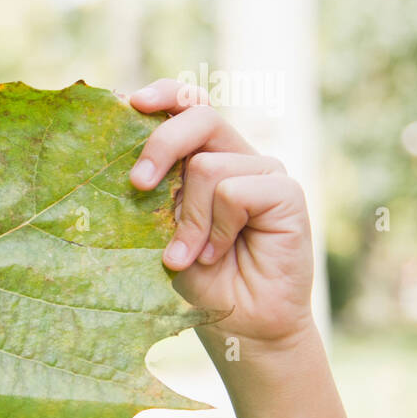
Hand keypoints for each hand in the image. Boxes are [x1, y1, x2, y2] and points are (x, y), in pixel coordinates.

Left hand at [127, 78, 313, 347]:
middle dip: (160, 145)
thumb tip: (129, 165)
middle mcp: (235, 157)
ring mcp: (263, 173)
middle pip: (198, 117)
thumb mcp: (160, 230)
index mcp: (202, 157)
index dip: (165, 94)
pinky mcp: (286, 193)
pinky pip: (236, 193)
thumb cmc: (194, 278)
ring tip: (191, 256)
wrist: (237, 323)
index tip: (131, 102)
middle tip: (137, 184)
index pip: (188, 105)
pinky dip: (218, 229)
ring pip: (208, 167)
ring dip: (190, 219)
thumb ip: (155, 192)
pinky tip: (219, 255)